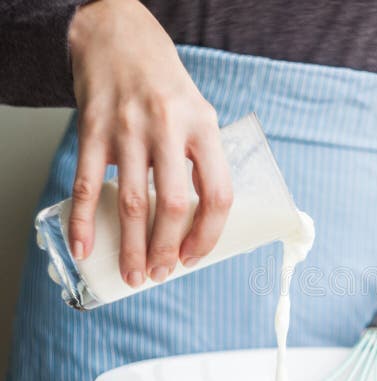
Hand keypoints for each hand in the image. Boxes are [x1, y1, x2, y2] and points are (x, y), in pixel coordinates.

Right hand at [67, 0, 232, 285]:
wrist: (119, 37)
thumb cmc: (165, 85)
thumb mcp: (200, 114)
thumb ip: (202, 160)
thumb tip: (199, 221)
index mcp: (204, 129)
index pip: (218, 195)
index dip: (209, 234)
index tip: (195, 257)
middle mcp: (169, 129)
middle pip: (174, 204)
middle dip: (168, 249)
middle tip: (161, 274)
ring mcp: (129, 130)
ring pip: (134, 202)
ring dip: (133, 246)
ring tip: (133, 273)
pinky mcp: (93, 130)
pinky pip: (88, 185)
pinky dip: (85, 221)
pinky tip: (85, 247)